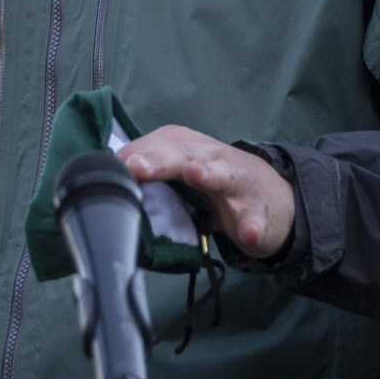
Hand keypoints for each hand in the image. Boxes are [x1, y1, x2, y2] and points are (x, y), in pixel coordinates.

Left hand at [114, 126, 296, 264]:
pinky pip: (256, 219)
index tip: (112, 167)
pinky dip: (252, 225)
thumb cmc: (217, 182)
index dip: (135, 156)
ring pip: (225, 176)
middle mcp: (213, 158)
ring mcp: (239, 183)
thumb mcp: (182, 170)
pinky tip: (247, 232)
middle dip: (161, 160)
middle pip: (185, 154)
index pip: (157, 147)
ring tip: (195, 175)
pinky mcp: (260, 211)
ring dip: (209, 174)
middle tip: (137, 167)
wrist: (274, 197)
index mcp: (188, 148)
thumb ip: (149, 173)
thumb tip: (105, 181)